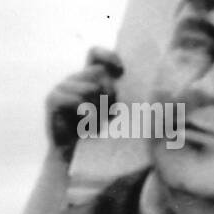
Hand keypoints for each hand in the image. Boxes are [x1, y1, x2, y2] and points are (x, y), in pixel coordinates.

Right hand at [45, 47, 122, 161]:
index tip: (121, 71)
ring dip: (99, 109)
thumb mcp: (119, 116)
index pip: (95, 54)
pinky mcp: (53, 99)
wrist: (77, 160)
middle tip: (108, 115)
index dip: (108, 56)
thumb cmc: (102, 137)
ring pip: (89, 87)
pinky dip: (87, 114)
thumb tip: (160, 94)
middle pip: (98, 72)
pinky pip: (77, 99)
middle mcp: (74, 80)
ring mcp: (62, 87)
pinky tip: (86, 126)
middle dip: (110, 94)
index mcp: (90, 79)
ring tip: (97, 124)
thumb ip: (129, 101)